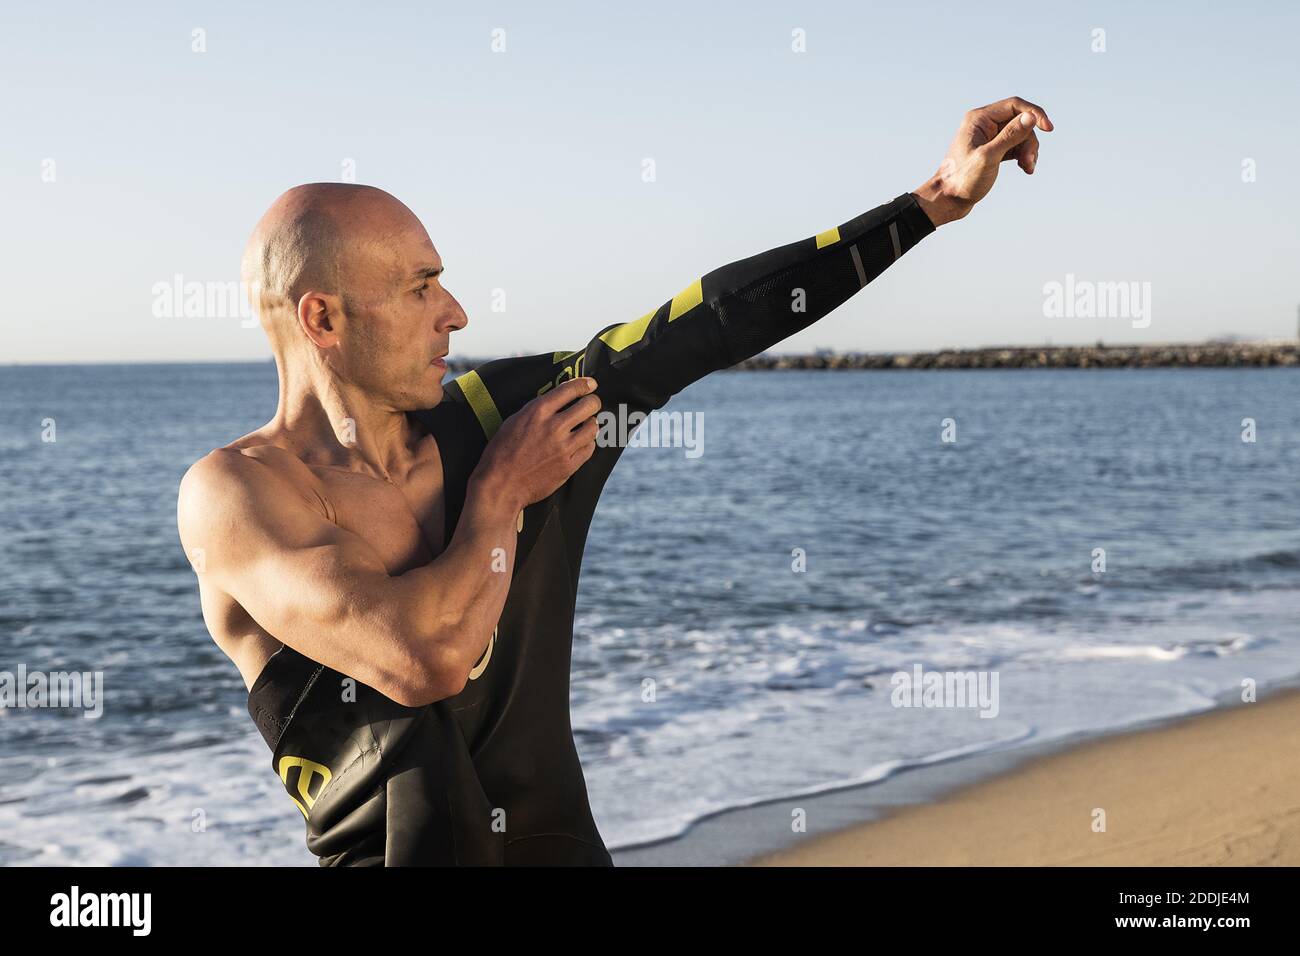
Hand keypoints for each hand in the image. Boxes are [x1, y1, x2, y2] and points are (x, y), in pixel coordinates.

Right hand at [472, 376, 601, 511]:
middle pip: (589, 406)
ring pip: (593, 427)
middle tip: (591, 404)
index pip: (570, 389)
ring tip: (586, 424)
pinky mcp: (569, 466)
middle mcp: (553, 427)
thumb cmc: (501, 453)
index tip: (591, 384)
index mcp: (537, 411)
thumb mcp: (513, 422)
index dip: (584, 384)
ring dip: (591, 423)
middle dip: (592, 402)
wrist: (501, 486)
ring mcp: (563, 447)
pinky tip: (582, 442)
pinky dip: (588, 443)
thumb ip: (535, 411)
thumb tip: (554, 402)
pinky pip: (590, 448)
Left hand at [912, 96, 1053, 226]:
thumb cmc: (963, 180)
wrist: (947, 201)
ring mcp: (988, 138)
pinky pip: (1015, 147)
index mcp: (979, 119)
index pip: (1015, 105)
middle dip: (1030, 140)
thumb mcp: (989, 157)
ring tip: (1028, 168)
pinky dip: (1023, 156)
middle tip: (1030, 161)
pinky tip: (1026, 168)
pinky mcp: (993, 151)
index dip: (1034, 114)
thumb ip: (1010, 136)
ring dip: (1029, 150)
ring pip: (1020, 135)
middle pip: (1020, 122)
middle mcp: (984, 124)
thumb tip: (1031, 117)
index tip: (1049, 129)